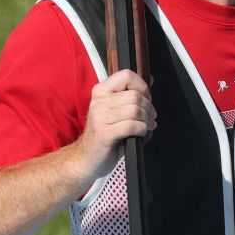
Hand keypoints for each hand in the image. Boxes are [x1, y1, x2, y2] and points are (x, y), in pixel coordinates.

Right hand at [71, 70, 155, 184]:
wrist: (85, 159)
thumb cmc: (103, 134)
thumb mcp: (115, 110)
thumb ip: (130, 94)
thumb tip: (150, 79)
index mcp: (101, 92)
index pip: (126, 75)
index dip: (142, 86)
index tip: (146, 98)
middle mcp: (99, 102)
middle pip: (135, 95)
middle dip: (149, 107)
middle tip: (150, 117)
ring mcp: (100, 118)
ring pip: (135, 110)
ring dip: (147, 120)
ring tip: (147, 126)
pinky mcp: (104, 134)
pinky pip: (132, 126)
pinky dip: (142, 130)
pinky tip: (141, 134)